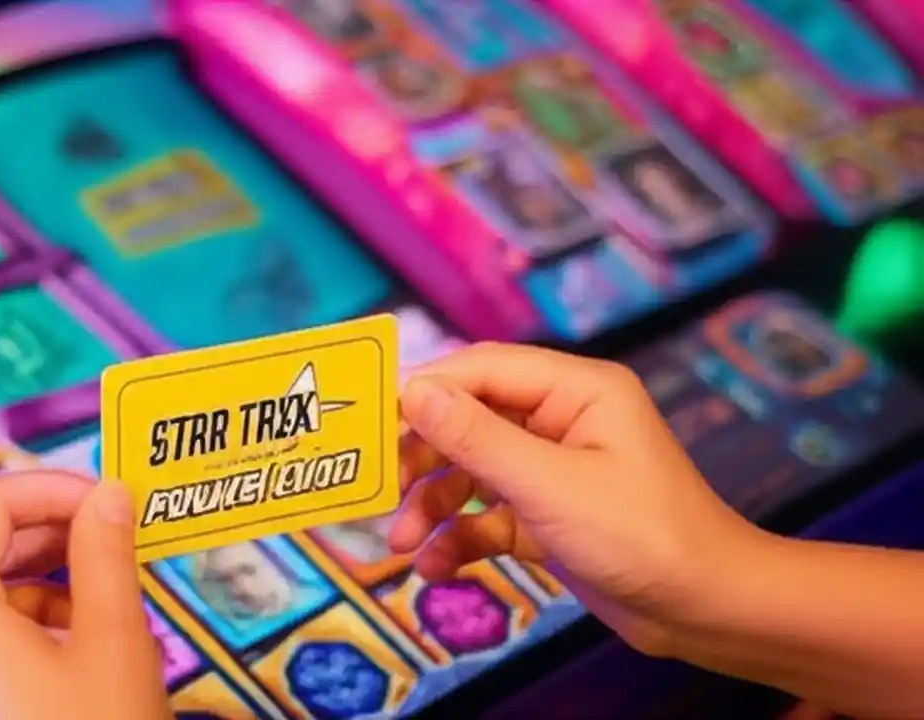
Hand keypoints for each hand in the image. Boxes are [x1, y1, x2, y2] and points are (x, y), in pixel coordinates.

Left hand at [0, 472, 170, 719]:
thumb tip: (108, 492)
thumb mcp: (111, 642)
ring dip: (44, 583)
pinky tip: (81, 650)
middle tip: (119, 540)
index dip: (54, 487)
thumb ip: (105, 553)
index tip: (113, 501)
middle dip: (52, 536)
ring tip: (111, 603)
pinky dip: (25, 630)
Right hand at [391, 343, 766, 653]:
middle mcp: (562, 420)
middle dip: (422, 459)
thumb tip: (412, 391)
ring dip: (432, 505)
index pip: (483, 369)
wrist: (707, 613)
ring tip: (401, 544)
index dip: (425, 389)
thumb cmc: (644, 536)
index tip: (370, 416)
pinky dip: (459, 538)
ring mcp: (554, 470)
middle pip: (469, 421)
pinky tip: (436, 567)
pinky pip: (488, 515)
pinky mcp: (548, 516)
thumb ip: (477, 438)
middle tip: (380, 490)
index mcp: (576, 390)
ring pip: (472, 472)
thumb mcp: (550, 486)